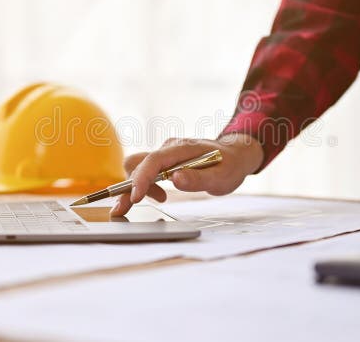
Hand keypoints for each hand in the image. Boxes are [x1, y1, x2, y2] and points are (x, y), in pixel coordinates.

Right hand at [110, 133, 264, 215]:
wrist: (235, 154)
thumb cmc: (230, 165)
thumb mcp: (221, 177)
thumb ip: (199, 178)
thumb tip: (176, 179)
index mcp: (181, 149)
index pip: (153, 160)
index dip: (141, 179)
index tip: (135, 197)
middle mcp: (168, 149)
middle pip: (137, 163)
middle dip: (128, 187)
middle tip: (123, 210)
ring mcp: (165, 154)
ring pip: (137, 168)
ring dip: (136, 187)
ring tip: (159, 200)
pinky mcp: (164, 162)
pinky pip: (146, 172)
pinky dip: (145, 186)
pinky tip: (161, 197)